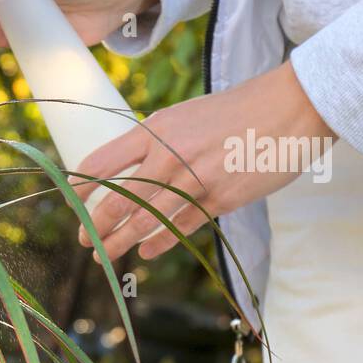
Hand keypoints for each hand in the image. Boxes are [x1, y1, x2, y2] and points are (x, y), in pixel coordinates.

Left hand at [72, 62, 335, 259]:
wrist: (290, 108)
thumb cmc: (236, 112)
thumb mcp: (186, 116)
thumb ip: (157, 142)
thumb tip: (129, 169)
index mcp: (156, 130)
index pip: (102, 162)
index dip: (81, 186)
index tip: (71, 202)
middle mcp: (169, 156)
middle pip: (117, 200)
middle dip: (94, 225)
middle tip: (83, 239)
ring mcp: (194, 180)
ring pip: (144, 222)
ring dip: (118, 242)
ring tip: (104, 254)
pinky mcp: (220, 199)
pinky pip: (180, 228)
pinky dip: (158, 244)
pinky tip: (144, 252)